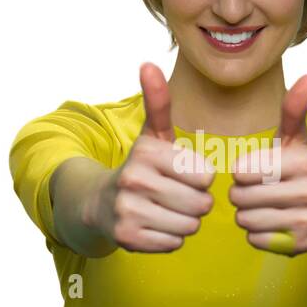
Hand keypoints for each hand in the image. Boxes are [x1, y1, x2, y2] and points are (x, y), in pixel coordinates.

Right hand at [85, 62, 214, 252]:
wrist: (100, 204)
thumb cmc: (141, 167)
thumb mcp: (152, 135)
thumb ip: (158, 102)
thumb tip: (148, 63)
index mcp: (147, 152)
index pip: (206, 175)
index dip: (200, 178)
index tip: (182, 175)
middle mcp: (134, 180)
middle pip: (200, 203)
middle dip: (195, 203)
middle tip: (176, 196)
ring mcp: (128, 211)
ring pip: (190, 226)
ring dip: (186, 221)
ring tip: (167, 210)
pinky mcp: (127, 238)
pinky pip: (174, 243)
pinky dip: (171, 238)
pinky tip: (156, 225)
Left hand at [228, 74, 306, 256]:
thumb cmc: (296, 169)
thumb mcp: (294, 137)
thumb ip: (294, 108)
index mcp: (304, 162)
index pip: (243, 171)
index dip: (241, 172)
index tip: (254, 171)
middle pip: (242, 197)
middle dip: (241, 195)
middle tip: (256, 192)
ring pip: (247, 221)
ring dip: (246, 215)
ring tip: (262, 207)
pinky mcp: (301, 246)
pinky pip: (256, 240)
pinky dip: (256, 234)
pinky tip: (269, 224)